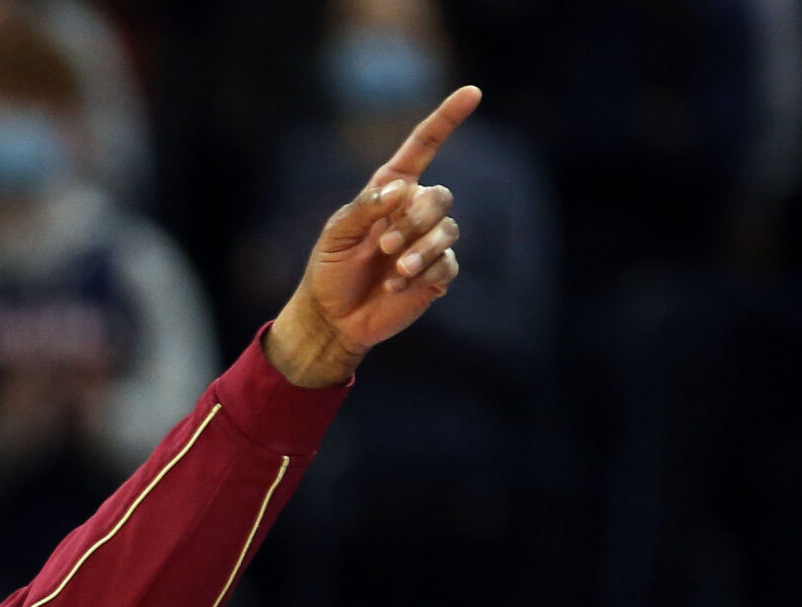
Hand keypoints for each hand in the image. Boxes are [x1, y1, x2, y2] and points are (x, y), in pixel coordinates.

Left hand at [267, 86, 480, 387]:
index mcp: (389, 191)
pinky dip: (422, 274)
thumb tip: (401, 190)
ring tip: (395, 269)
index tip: (471, 92)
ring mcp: (428, 242)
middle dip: (417, 220)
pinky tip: (397, 286)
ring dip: (421, 250)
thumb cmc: (329, 271)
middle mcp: (413, 211)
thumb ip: (364, 209)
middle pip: (441, 196)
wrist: (333, 318)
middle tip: (386, 245)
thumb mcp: (335, 236)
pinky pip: (446, 264)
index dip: (447, 119)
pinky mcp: (436, 272)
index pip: (423, 148)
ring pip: (448, 229)